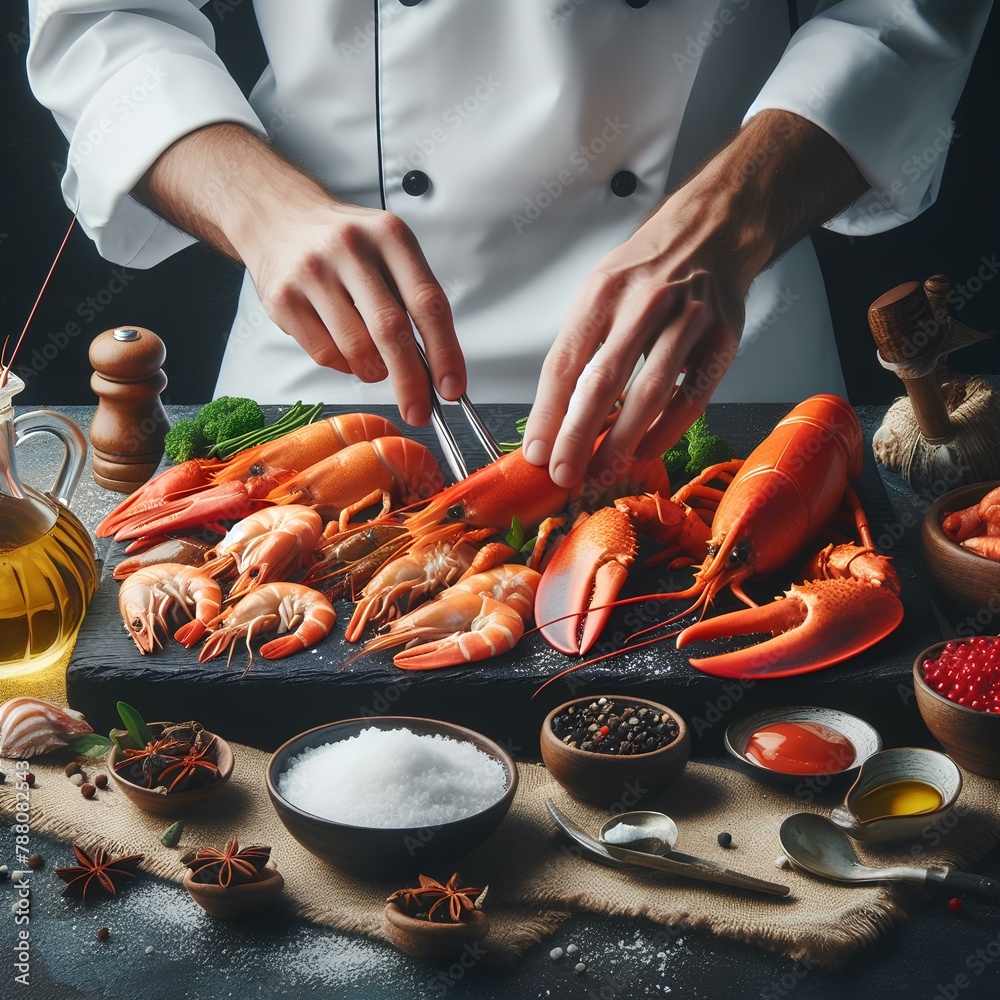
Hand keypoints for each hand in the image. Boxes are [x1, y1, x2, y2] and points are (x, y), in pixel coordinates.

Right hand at [135, 124, 465, 426]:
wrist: (278, 217)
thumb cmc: (344, 243)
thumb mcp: (389, 250)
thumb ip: (414, 300)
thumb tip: (438, 369)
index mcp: (390, 235)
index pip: (428, 303)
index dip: (445, 352)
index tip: (452, 388)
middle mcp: (351, 249)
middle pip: (392, 331)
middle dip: (410, 381)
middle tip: (419, 410)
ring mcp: (313, 273)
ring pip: (356, 350)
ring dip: (373, 371)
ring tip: (374, 363)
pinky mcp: (284, 299)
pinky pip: (325, 355)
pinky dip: (343, 365)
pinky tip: (343, 346)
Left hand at [523, 109, 867, 487]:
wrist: (712, 231)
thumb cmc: (647, 271)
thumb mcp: (601, 291)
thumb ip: (581, 346)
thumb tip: (553, 417)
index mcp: (602, 293)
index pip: (564, 363)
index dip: (546, 414)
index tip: (535, 451)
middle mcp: (644, 303)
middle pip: (602, 382)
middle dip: (577, 437)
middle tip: (563, 475)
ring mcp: (688, 320)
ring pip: (649, 394)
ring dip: (621, 442)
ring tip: (601, 472)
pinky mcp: (722, 339)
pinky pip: (691, 397)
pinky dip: (666, 430)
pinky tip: (645, 450)